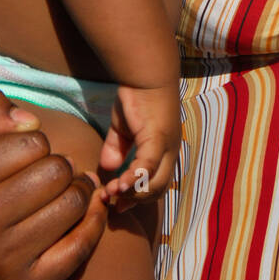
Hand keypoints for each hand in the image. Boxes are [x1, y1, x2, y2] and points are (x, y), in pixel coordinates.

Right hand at [0, 88, 107, 279]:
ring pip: (73, 205)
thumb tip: (30, 122)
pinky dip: (90, 222)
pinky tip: (81, 210)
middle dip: (56, 165)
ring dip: (75, 190)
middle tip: (42, 172)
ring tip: (57, 190)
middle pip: (57, 173)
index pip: (33, 143)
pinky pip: (81, 246)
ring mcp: (1, 263)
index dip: (32, 141)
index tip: (18, 154)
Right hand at [98, 83, 180, 210]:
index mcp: (164, 150)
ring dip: (132, 193)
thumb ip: (116, 147)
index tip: (118, 206)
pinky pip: (148, 165)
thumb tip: (107, 168)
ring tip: (112, 193)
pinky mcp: (158, 137)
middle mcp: (171, 151)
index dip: (137, 197)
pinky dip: (135, 178)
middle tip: (112, 203)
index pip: (155, 184)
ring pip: (155, 183)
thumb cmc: (136, 96)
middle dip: (134, 200)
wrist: (145, 73)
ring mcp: (167, 145)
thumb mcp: (123, 127)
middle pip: (157, 189)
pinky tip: (119, 186)